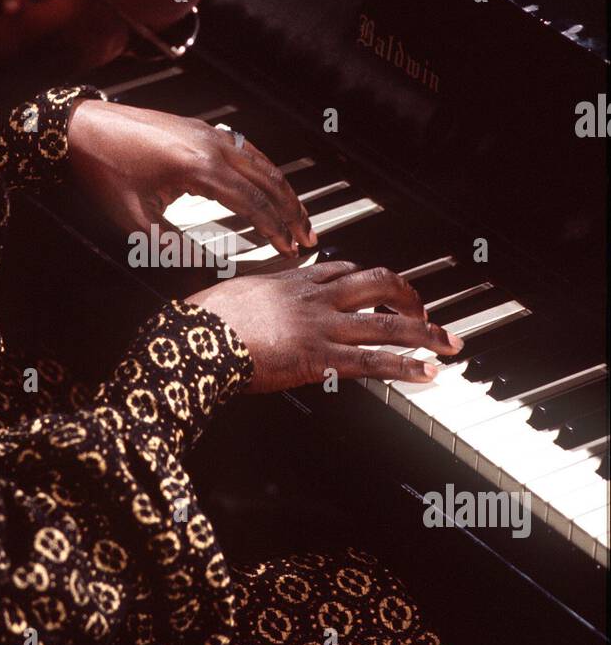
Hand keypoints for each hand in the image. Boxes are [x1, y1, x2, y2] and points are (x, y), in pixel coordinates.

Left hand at [67, 99, 315, 253]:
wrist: (83, 128)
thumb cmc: (105, 171)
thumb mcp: (135, 220)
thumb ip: (173, 248)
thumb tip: (204, 274)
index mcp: (198, 167)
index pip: (252, 202)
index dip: (274, 229)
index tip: (290, 250)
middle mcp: (212, 145)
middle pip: (268, 181)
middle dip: (292, 212)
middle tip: (308, 238)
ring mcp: (209, 133)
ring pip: (263, 163)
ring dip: (284, 191)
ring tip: (299, 217)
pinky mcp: (203, 129)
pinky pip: (248, 150)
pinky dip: (267, 171)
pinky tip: (273, 186)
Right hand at [188, 261, 463, 393]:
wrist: (194, 337)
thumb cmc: (201, 320)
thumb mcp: (231, 291)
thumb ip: (253, 288)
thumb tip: (251, 287)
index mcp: (292, 280)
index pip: (343, 271)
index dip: (369, 281)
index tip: (382, 290)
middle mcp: (315, 297)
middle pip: (378, 284)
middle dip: (409, 296)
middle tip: (426, 311)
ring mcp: (322, 327)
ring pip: (388, 323)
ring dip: (427, 333)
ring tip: (451, 344)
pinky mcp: (322, 359)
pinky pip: (375, 361)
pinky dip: (407, 367)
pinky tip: (429, 373)